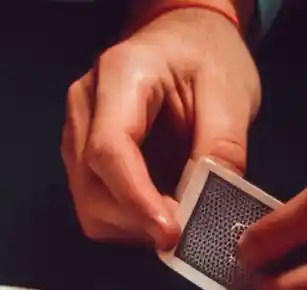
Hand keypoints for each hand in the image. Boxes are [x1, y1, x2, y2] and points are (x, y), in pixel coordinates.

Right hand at [63, 3, 259, 247]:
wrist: (184, 41)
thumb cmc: (207, 59)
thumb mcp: (231, 92)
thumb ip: (221, 146)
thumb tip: (207, 204)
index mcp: (119, 75)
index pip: (108, 150)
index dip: (135, 199)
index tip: (171, 232)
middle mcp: (83, 105)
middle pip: (90, 185)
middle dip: (135, 220)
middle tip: (184, 231)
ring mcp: (75, 133)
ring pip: (87, 204)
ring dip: (131, 225)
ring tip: (175, 218)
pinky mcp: (80, 158)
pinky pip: (94, 206)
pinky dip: (126, 221)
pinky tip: (158, 210)